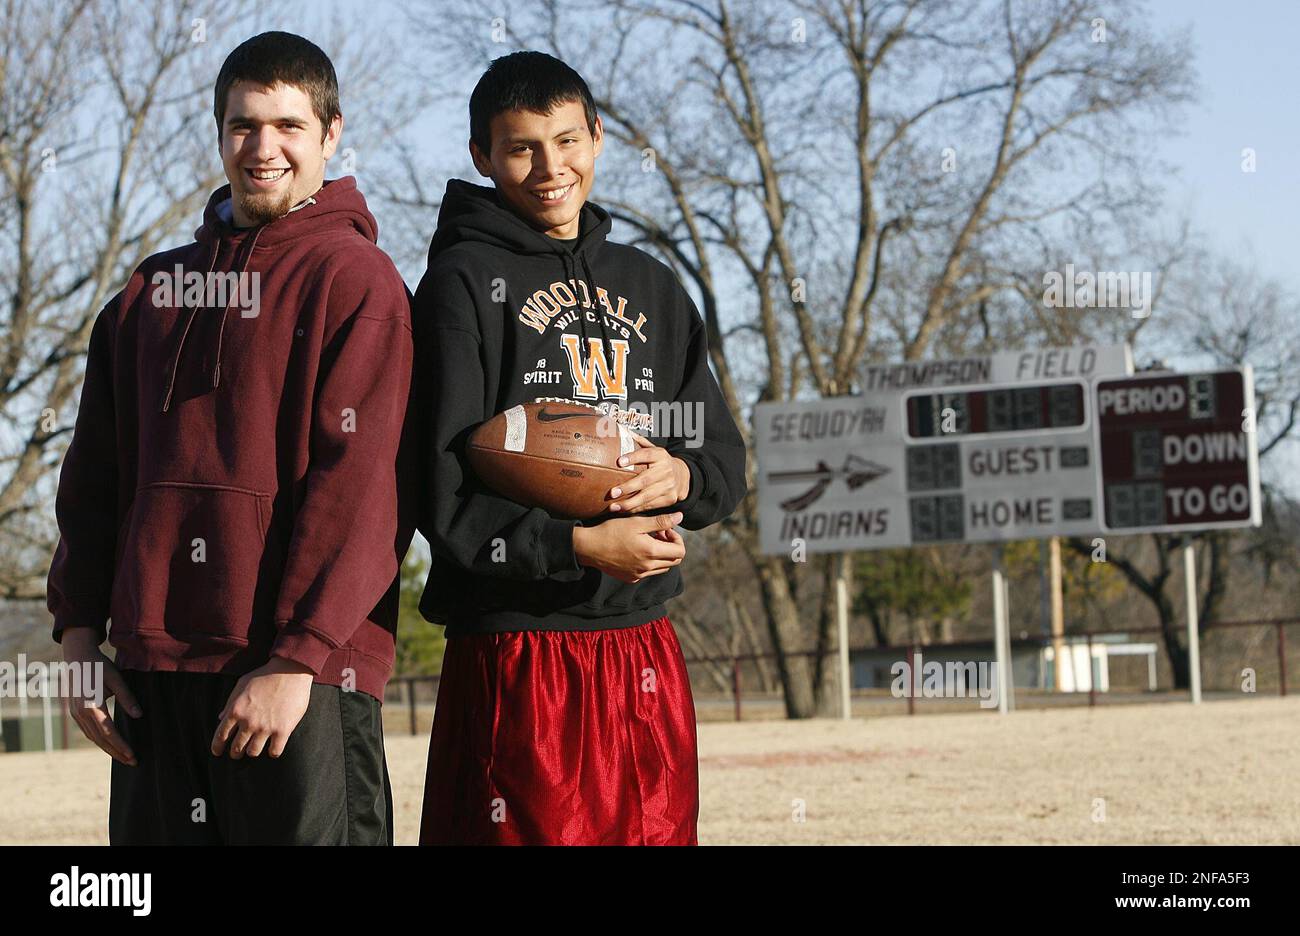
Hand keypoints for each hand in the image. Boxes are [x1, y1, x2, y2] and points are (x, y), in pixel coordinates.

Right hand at [61, 627, 140, 765]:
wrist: (77, 656)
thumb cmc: (99, 666)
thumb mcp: (116, 679)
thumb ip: (127, 698)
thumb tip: (139, 716)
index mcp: (91, 705)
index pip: (108, 732)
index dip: (121, 745)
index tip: (133, 755)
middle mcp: (80, 713)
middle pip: (100, 740)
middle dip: (116, 753)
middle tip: (133, 762)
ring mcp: (74, 714)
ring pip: (92, 738)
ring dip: (108, 749)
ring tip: (124, 757)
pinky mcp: (74, 713)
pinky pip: (87, 732)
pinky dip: (99, 740)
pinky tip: (110, 744)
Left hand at [210, 656, 313, 759]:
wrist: (290, 670)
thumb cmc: (265, 675)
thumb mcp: (241, 684)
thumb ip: (230, 702)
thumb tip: (221, 717)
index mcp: (236, 710)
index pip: (221, 736)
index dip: (217, 747)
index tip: (218, 752)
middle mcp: (248, 722)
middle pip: (237, 748)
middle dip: (235, 752)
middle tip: (238, 752)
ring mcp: (266, 727)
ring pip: (254, 752)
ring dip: (253, 751)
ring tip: (256, 748)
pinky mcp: (283, 730)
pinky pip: (274, 751)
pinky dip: (272, 752)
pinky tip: (273, 747)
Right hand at [573, 512, 685, 583]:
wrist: (588, 548)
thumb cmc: (611, 531)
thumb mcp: (637, 522)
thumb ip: (660, 521)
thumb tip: (680, 517)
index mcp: (651, 553)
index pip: (680, 551)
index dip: (676, 538)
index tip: (664, 529)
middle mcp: (648, 568)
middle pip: (674, 560)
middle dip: (670, 545)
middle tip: (657, 533)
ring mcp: (639, 575)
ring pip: (663, 567)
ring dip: (661, 553)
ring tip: (647, 540)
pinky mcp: (631, 578)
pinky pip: (649, 572)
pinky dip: (650, 561)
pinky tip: (637, 549)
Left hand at [607, 433, 689, 513]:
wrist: (683, 476)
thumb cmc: (660, 462)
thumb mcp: (653, 450)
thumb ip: (638, 442)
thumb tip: (621, 431)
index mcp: (660, 455)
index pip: (646, 454)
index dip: (633, 457)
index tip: (619, 462)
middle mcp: (666, 470)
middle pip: (645, 480)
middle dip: (628, 487)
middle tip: (612, 492)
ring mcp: (669, 486)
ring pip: (647, 496)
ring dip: (629, 503)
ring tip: (614, 506)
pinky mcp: (669, 498)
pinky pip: (650, 505)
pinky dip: (636, 509)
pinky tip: (624, 511)